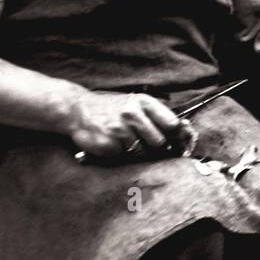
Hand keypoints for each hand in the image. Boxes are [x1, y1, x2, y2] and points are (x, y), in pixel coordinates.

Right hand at [67, 90, 186, 157]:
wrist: (75, 108)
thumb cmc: (111, 109)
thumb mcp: (135, 103)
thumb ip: (157, 116)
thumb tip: (184, 134)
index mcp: (143, 102)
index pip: (172, 124)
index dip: (177, 137)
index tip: (177, 144)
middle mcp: (132, 114)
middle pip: (159, 142)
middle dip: (155, 147)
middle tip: (143, 143)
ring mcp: (119, 129)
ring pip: (142, 153)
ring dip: (136, 152)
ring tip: (124, 141)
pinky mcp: (107, 143)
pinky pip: (123, 157)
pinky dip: (120, 155)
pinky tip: (112, 145)